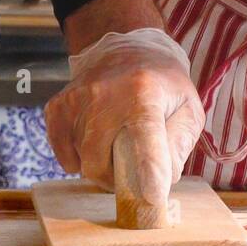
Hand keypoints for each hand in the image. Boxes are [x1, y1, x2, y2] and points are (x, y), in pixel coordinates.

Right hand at [44, 28, 203, 200]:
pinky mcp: (58, 106)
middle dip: (117, 179)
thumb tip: (164, 180)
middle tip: (132, 171)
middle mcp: (105, 96)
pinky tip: (95, 144)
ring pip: (80, 161)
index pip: (145, 137)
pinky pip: (63, 152)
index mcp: (144, 95)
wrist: (128, 48)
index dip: (149, 171)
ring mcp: (76, 100)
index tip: (153, 198)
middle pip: (100, 163)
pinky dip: (78, 158)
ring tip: (118, 147)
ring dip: (100, 167)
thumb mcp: (188, 109)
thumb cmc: (164, 85)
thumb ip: (180, 144)